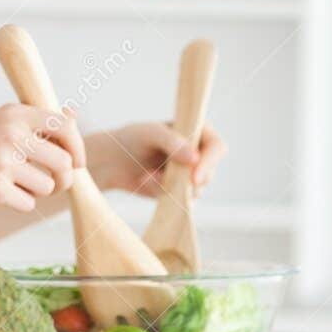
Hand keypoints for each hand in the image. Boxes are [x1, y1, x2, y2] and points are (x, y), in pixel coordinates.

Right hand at [0, 104, 84, 211]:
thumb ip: (37, 121)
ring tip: (16, 185)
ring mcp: (2, 161)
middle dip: (63, 179)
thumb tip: (74, 113)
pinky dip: (19, 203)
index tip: (76, 162)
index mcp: (15, 114)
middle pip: (64, 163)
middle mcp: (11, 134)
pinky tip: (0, 193)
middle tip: (52, 183)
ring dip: (38, 192)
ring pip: (48, 186)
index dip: (78, 148)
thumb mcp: (2, 122)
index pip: (65, 127)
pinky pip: (29, 204)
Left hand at [85, 121, 226, 196]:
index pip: (217, 148)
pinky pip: (181, 200)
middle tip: (156, 175)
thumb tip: (194, 158)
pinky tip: (147, 181)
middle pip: (208, 174)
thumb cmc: (133, 139)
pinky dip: (163, 194)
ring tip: (147, 174)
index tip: (194, 178)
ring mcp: (192, 173)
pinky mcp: (182, 190)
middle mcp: (200, 153)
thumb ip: (172, 142)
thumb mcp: (150, 133)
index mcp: (198, 132)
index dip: (209, 163)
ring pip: (195, 190)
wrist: (115, 161)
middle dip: (184, 180)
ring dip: (169, 186)